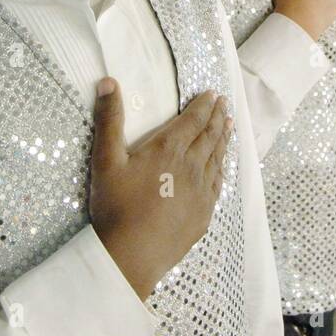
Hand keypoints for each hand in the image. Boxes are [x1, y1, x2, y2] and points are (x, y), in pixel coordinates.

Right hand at [88, 80, 232, 300]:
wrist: (133, 254)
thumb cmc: (116, 206)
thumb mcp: (106, 160)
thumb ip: (109, 119)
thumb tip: (109, 81)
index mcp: (169, 149)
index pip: (193, 120)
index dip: (203, 105)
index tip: (212, 94)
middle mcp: (192, 166)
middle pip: (210, 136)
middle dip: (218, 117)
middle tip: (225, 103)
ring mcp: (201, 191)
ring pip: (218, 158)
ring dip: (224, 139)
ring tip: (230, 126)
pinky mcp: (204, 213)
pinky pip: (218, 183)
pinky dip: (222, 168)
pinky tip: (222, 166)